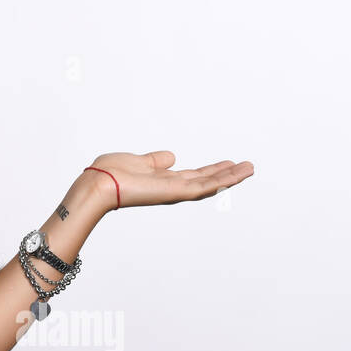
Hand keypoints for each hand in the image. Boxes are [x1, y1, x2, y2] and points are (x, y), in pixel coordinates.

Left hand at [84, 151, 253, 211]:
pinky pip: (205, 186)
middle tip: (247, 167)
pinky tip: (237, 173)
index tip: (227, 163)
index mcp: (162, 180)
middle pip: (206, 180)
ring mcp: (175, 191)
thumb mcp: (138, 161)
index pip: (193, 175)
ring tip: (250, 168)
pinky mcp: (176, 193)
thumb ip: (155, 161)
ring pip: (210, 184)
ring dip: (231, 176)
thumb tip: (171, 157)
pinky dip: (222, 180)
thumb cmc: (109, 174)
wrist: (100, 184)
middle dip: (226, 174)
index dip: (211, 170)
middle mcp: (171, 187)